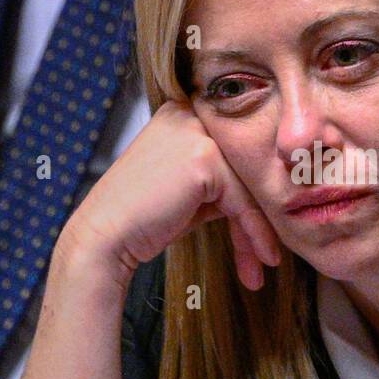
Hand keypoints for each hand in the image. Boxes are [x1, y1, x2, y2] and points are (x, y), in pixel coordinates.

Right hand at [58, 100, 281, 290]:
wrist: (106, 238)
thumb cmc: (146, 218)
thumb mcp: (192, 189)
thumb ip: (225, 178)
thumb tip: (272, 188)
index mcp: (184, 113)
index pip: (235, 152)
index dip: (253, 194)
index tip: (266, 231)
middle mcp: (190, 114)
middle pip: (245, 167)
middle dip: (259, 215)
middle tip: (267, 253)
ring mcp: (196, 133)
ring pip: (248, 185)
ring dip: (260, 229)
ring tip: (265, 264)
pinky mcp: (202, 158)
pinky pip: (242, 201)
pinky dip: (254, 232)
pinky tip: (260, 259)